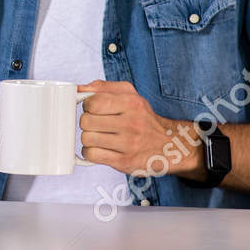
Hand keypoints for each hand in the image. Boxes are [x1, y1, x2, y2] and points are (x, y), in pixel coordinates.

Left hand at [76, 80, 203, 179]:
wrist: (170, 145)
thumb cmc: (144, 119)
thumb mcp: (130, 95)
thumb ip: (103, 88)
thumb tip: (79, 88)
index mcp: (132, 103)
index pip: (93, 102)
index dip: (88, 106)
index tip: (94, 110)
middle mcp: (132, 123)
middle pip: (86, 122)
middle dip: (87, 123)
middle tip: (97, 124)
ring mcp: (128, 144)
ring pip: (86, 139)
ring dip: (88, 139)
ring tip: (99, 137)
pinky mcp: (124, 162)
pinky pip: (92, 155)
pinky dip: (90, 152)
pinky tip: (100, 149)